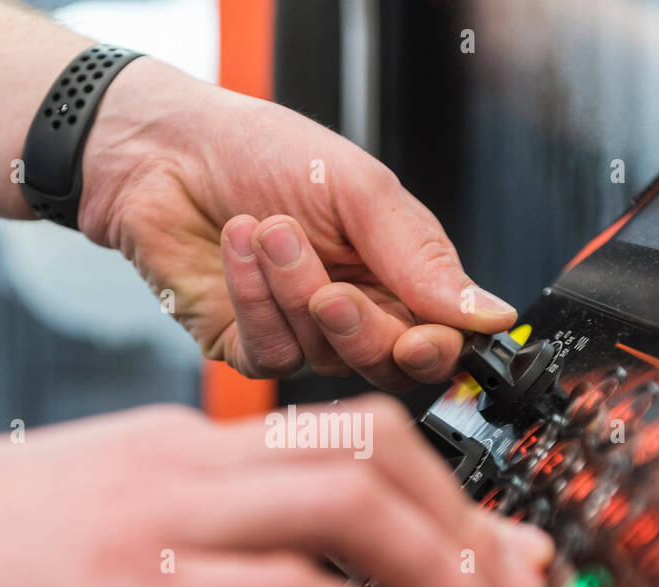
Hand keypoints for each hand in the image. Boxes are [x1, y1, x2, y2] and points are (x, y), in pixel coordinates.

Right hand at [0, 398, 550, 586]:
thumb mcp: (105, 538)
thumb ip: (209, 572)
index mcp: (180, 447)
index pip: (341, 436)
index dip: (437, 485)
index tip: (486, 540)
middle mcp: (186, 462)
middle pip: (371, 449)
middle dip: (467, 515)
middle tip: (522, 574)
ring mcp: (163, 516)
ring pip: (349, 506)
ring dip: (445, 567)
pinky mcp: (132, 585)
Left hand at [78, 58, 518, 389]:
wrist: (166, 149)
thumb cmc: (263, 153)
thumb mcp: (359, 189)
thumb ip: (423, 257)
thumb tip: (491, 314)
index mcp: (396, 273)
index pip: (437, 339)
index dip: (434, 350)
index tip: (420, 340)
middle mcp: (353, 310)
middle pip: (385, 365)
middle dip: (360, 329)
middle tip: (332, 288)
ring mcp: (299, 332)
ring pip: (323, 358)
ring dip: (294, 293)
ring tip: (268, 228)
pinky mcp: (245, 345)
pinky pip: (270, 355)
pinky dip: (255, 301)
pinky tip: (238, 249)